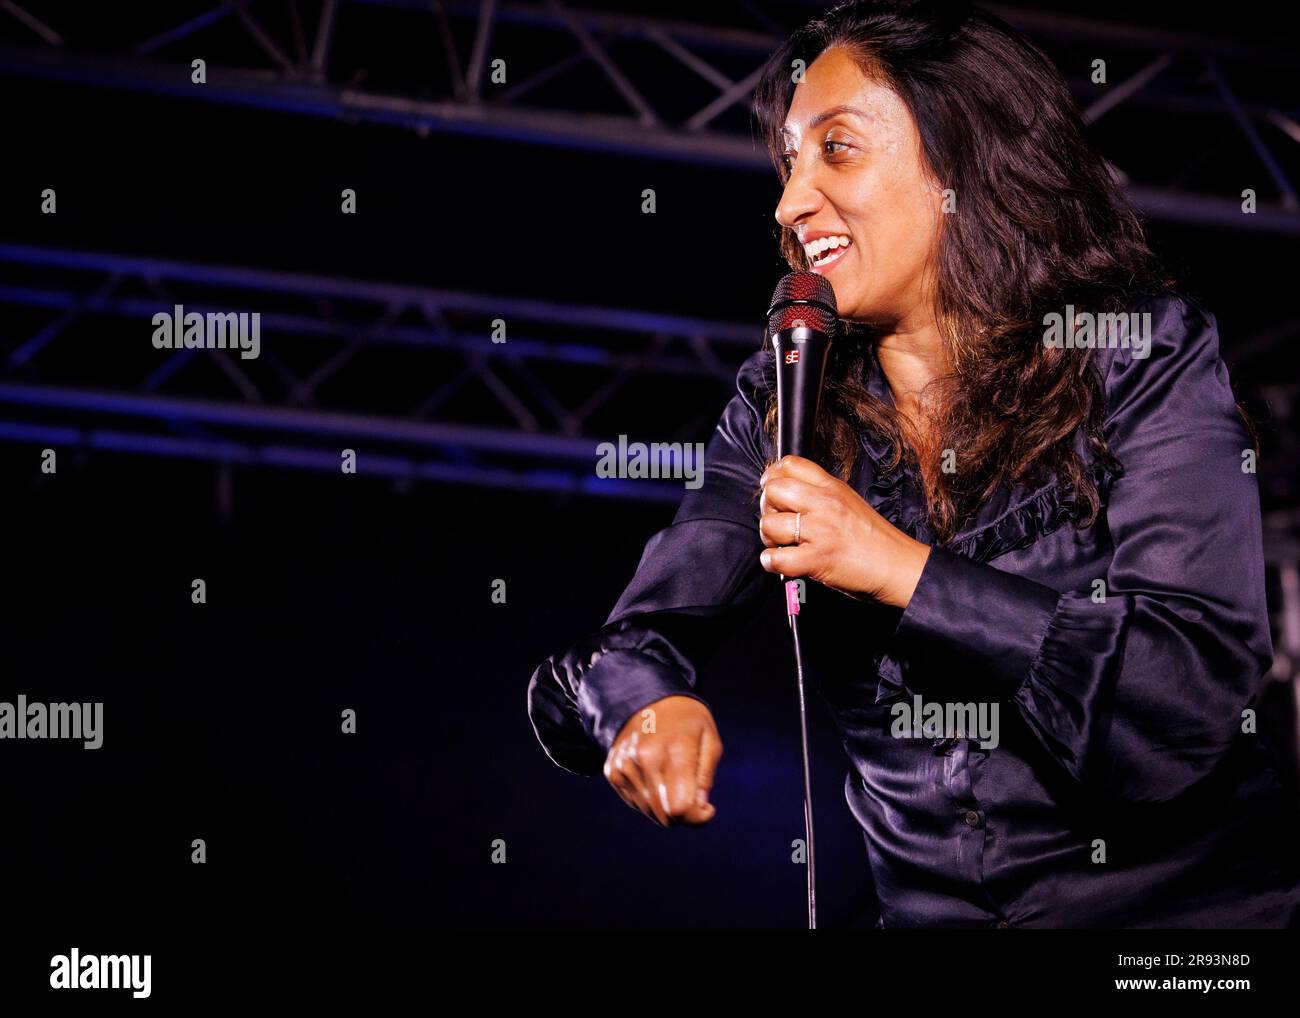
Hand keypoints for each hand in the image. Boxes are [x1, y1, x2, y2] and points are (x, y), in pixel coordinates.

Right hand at [603, 695, 721, 826]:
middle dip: (685, 815)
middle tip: (694, 796)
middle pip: (665, 815)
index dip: (697, 817)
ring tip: (675, 782)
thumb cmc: (687, 721)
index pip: (680, 807)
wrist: (648, 698)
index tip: (707, 808)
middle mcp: (644, 759)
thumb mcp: (710, 739)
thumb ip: (706, 776)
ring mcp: (624, 766)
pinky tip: (657, 777)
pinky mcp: (612, 771)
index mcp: (674, 750)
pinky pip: (636, 803)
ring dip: (667, 808)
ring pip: (650, 812)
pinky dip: (650, 799)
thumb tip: (700, 808)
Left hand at [757, 454, 930, 607]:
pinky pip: (776, 558)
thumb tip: (789, 494)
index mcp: (832, 487)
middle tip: (777, 520)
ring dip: (768, 537)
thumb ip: (821, 493)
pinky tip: (780, 562)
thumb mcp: (849, 501)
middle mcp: (825, 504)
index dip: (773, 477)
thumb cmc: (876, 539)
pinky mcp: (818, 559)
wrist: (899, 566)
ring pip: (770, 524)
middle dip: (767, 507)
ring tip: (781, 544)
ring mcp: (821, 531)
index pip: (790, 464)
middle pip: (773, 490)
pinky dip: (772, 562)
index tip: (773, 490)